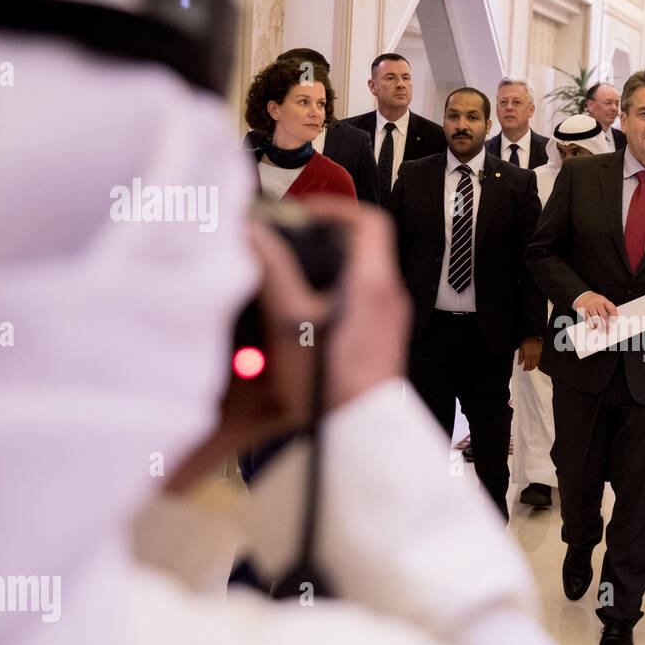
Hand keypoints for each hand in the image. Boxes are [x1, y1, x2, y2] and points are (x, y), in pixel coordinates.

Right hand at [166, 196, 408, 491]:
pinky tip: (302, 317)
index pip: (369, 221)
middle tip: (289, 242)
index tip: (303, 213)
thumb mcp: (291, 322)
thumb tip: (256, 234)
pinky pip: (359, 305)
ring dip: (325, 270)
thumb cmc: (332, 387)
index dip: (335, 208)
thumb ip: (273, 272)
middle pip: (362, 248)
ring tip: (289, 277)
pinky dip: (331, 298)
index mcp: (373, 284)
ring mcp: (388, 322)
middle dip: (321, 240)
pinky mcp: (380, 344)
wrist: (358, 435)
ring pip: (359, 277)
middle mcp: (388, 299)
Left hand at [517, 337, 542, 370]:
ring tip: (530, 368)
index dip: (525, 368)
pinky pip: (539, 361)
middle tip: (527, 369)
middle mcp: (533, 357)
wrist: (535, 336)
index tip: (524, 369)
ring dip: (533, 367)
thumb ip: (520, 356)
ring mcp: (537, 356)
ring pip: (536, 364)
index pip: (527, 365)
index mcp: (527, 355)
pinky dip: (537, 364)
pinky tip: (535, 364)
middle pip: (531, 366)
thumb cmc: (527, 341)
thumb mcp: (521, 347)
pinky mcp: (540, 354)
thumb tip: (519, 363)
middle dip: (529, 369)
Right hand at [573, 291, 617, 329]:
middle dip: (607, 324)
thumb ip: (607, 308)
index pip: (611, 308)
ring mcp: (590, 307)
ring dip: (599, 325)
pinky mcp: (585, 311)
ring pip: (596, 319)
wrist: (583, 296)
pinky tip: (594, 327)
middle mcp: (597, 304)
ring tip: (601, 329)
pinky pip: (588, 320)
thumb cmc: (594, 300)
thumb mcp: (602, 300)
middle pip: (604, 315)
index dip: (614, 315)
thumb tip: (612, 318)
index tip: (614, 321)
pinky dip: (591, 325)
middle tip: (608, 329)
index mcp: (603, 300)